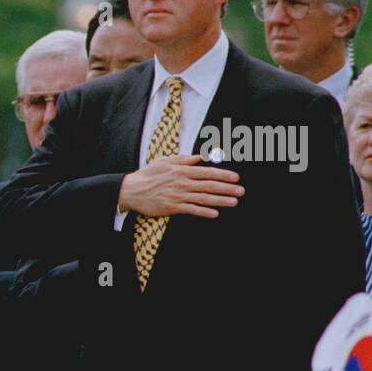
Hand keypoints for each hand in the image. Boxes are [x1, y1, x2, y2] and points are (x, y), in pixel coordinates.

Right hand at [117, 155, 243, 218]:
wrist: (131, 190)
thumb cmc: (147, 175)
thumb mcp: (164, 162)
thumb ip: (182, 159)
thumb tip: (198, 157)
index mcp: (181, 170)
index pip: (207, 172)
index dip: (223, 175)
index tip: (235, 177)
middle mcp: (182, 183)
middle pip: (209, 185)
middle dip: (227, 188)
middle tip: (241, 191)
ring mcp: (178, 195)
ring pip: (203, 198)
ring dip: (220, 200)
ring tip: (234, 202)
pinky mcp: (172, 207)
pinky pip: (191, 210)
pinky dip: (203, 212)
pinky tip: (215, 213)